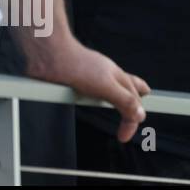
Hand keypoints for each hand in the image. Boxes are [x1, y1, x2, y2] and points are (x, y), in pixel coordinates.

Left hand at [27, 39, 147, 142]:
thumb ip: (124, 101)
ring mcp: (89, 79)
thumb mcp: (106, 87)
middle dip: (134, 102)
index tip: (128, 133)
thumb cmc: (77, 65)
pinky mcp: (73, 82)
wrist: (50, 56)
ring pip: (106, 91)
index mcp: (118, 76)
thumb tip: (139, 115)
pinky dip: (87, 99)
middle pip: (127, 90)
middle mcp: (106, 77)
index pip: (136, 97)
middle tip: (134, 118)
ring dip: (111, 101)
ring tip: (116, 109)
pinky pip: (83, 93)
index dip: (135, 115)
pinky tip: (82, 102)